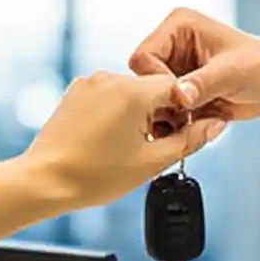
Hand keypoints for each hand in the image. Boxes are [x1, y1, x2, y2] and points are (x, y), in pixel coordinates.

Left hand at [19, 72, 226, 209]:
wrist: (43, 181)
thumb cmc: (92, 176)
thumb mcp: (153, 162)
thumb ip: (190, 140)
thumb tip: (216, 125)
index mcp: (133, 91)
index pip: (179, 88)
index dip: (186, 113)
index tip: (183, 135)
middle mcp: (110, 79)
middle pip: (155, 89)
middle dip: (162, 114)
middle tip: (155, 147)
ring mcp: (90, 84)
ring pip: (132, 93)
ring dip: (140, 115)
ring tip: (129, 147)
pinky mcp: (76, 93)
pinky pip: (110, 97)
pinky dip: (118, 114)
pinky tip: (110, 141)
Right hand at [128, 8, 259, 124]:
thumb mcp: (234, 71)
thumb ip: (204, 83)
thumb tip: (179, 96)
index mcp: (179, 26)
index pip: (144, 56)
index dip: (156, 80)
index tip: (179, 98)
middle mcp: (172, 47)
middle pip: (143, 81)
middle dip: (163, 102)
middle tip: (186, 116)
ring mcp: (176, 72)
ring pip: (153, 101)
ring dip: (171, 117)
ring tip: (196, 121)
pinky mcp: (183, 94)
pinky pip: (167, 114)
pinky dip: (180, 125)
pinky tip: (200, 125)